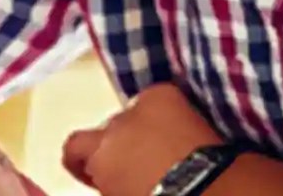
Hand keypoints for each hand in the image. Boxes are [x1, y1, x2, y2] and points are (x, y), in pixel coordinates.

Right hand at [62, 82, 222, 195]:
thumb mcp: (120, 194)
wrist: (209, 192)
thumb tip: (111, 184)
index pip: (73, 150)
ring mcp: (138, 109)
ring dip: (140, 129)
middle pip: (104, 132)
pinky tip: (177, 128)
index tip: (94, 175)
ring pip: (130, 115)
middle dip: (115, 147)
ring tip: (161, 148)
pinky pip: (153, 99)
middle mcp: (111, 129)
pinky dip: (162, 110)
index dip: (81, 163)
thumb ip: (109, 185)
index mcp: (99, 158)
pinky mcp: (164, 96)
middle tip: (135, 168)